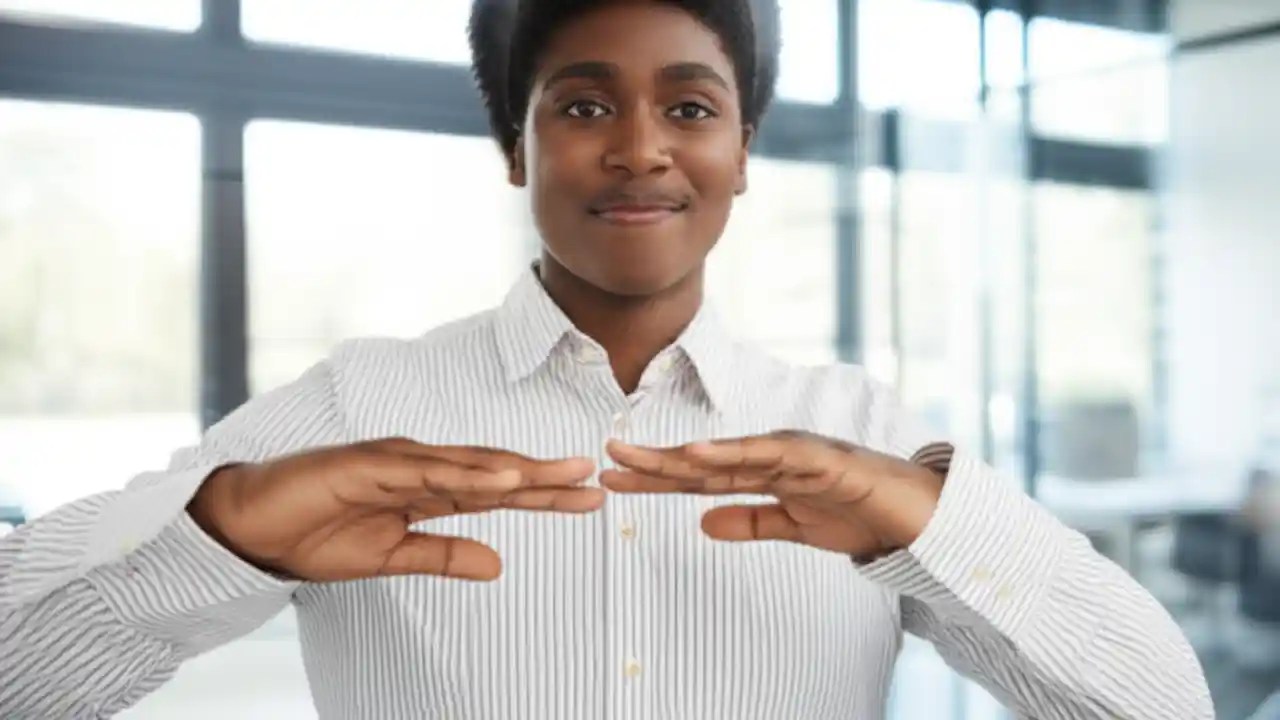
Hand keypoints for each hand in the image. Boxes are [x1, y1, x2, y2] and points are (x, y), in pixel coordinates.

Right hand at [188, 438, 599, 581]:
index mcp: (427, 489)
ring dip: (515, 469)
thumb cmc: (317, 536)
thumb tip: (499, 565)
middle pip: (493, 471)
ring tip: (560, 474)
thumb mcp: (391, 557)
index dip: (543, 494)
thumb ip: (443, 556)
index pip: (496, 491)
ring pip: (466, 465)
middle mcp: (419, 466)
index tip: (588, 499)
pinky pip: (424, 471)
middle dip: (544, 474)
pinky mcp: (368, 463)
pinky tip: (501, 479)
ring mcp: (395, 461)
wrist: (251, 527)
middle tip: (594, 476)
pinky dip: (464, 474)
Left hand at [601, 431, 941, 557]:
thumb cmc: (859, 514)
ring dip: (680, 454)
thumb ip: (751, 522)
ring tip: (636, 456)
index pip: (698, 476)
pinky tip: (697, 453)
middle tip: (603, 458)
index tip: (611, 478)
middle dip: (652, 462)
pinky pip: (770, 455)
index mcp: (762, 472)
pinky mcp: (817, 458)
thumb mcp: (795, 528)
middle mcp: (771, 455)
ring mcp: (793, 452)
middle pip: (702, 460)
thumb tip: (700, 523)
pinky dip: (733, 451)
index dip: (654, 477)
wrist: (920, 515)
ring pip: (727, 454)